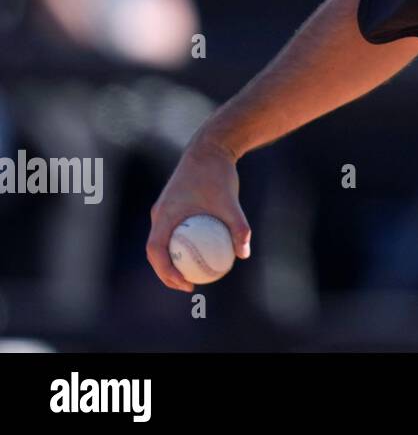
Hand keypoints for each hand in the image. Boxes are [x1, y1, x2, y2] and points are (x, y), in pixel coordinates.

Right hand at [146, 134, 251, 291]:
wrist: (211, 148)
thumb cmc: (218, 173)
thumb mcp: (230, 201)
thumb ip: (238, 227)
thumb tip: (244, 254)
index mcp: (165, 214)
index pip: (156, 250)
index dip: (165, 271)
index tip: (185, 284)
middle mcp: (160, 213)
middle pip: (156, 250)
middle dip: (167, 272)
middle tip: (189, 286)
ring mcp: (165, 209)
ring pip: (164, 241)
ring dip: (173, 260)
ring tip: (194, 275)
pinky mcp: (174, 206)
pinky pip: (175, 231)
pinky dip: (183, 244)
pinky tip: (204, 252)